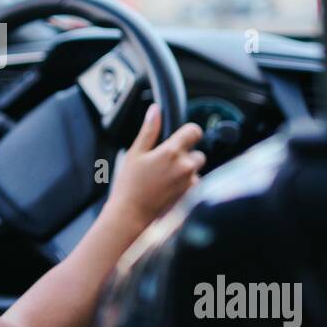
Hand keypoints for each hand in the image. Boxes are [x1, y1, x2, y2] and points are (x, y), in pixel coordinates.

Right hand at [105, 105, 204, 229]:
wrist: (131, 216)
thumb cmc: (129, 186)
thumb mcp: (135, 153)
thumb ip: (149, 130)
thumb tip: (155, 110)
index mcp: (171, 152)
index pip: (194, 131)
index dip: (188, 132)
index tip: (180, 138)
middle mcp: (186, 166)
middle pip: (197, 152)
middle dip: (185, 156)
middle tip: (165, 164)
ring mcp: (190, 183)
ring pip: (195, 171)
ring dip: (185, 172)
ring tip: (164, 180)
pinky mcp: (192, 197)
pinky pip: (194, 186)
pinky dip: (185, 186)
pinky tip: (168, 191)